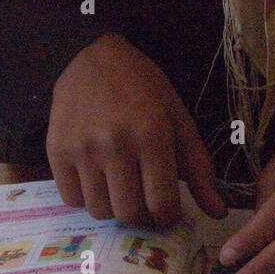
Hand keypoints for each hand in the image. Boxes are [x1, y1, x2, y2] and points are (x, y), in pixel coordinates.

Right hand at [46, 33, 225, 227]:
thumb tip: (218, 212)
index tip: (166, 208)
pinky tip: (95, 176)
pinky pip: (71, 199)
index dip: (168, 216)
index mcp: (153, 135)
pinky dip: (85, 196)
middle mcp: (115, 144)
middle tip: (142, 198)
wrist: (90, 57)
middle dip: (141, 214)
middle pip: (129, 214)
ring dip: (112, 206)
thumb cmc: (142, 87)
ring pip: (99, 211)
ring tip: (119, 185)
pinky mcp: (56, 152)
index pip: (162, 205)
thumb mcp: (178, 118)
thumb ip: (199, 168)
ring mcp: (82, 149)